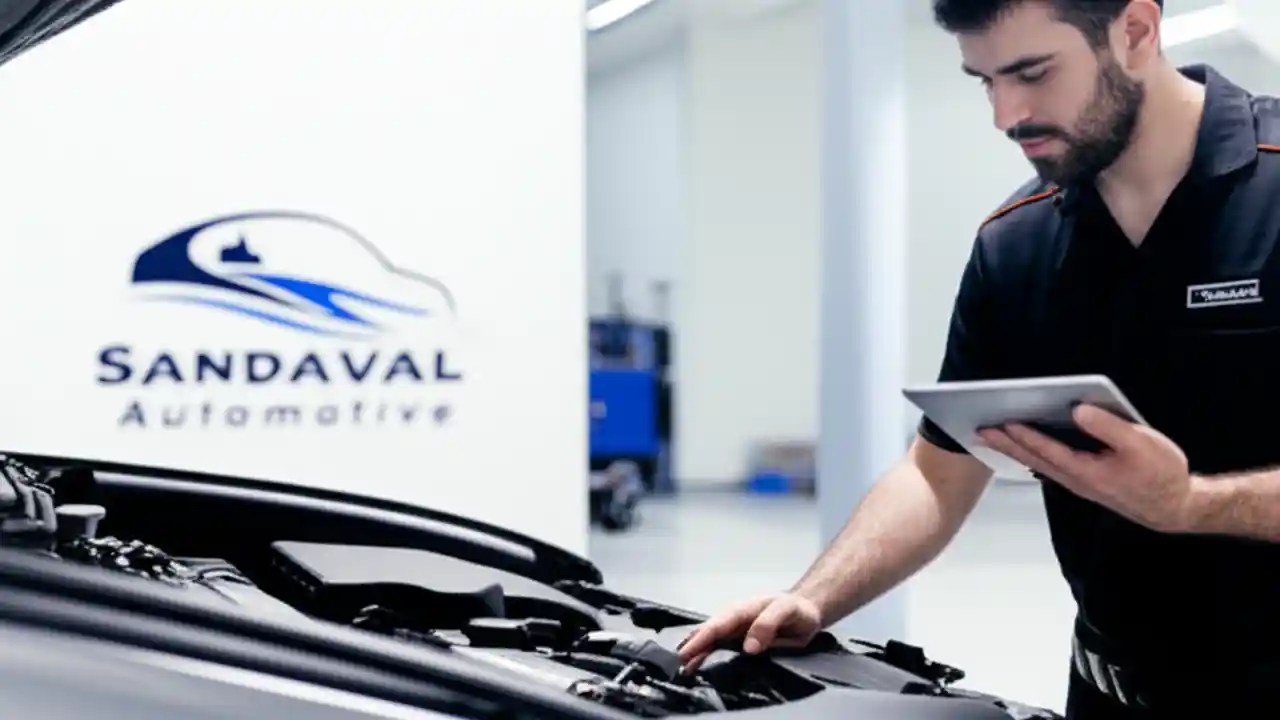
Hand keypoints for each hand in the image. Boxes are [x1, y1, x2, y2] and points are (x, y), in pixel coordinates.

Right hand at [676, 593, 821, 672]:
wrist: (806, 611)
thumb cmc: (796, 610)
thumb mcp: (787, 611)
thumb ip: (768, 624)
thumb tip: (748, 647)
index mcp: (742, 610)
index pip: (716, 626)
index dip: (700, 640)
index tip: (685, 655)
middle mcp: (734, 620)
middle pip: (707, 633)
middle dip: (690, 648)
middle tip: (675, 666)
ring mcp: (735, 631)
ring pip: (710, 641)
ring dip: (695, 654)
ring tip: (681, 671)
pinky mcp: (739, 641)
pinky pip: (719, 648)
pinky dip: (706, 657)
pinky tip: (698, 668)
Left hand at [978, 404, 1202, 533]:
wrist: (1174, 508)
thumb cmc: (1161, 474)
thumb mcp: (1142, 445)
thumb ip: (1109, 428)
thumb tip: (1078, 409)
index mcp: (1087, 471)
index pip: (1047, 450)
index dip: (1023, 435)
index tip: (1000, 422)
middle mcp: (1076, 479)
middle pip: (1034, 458)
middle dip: (1006, 443)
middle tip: (979, 430)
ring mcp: (1079, 482)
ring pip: (1039, 463)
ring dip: (1015, 449)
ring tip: (992, 436)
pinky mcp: (1085, 481)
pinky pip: (1050, 466)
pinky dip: (1032, 454)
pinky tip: (1023, 447)